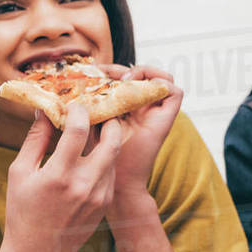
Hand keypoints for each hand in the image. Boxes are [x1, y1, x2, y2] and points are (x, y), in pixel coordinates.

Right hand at [0, 106, 122, 251]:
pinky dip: (106, 158)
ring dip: (109, 139)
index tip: (75, 104)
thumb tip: (44, 111)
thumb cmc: (23, 211)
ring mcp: (99, 195)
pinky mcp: (106, 203)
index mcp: (59, 175)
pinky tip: (96, 152)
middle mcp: (84, 185)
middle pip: (111, 141)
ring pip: (114, 156)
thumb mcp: (21, 173)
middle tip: (101, 110)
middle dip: (108, 121)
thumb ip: (35, 140)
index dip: (79, 111)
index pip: (78, 131)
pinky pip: (111, 173)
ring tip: (99, 127)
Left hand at [98, 64, 182, 200]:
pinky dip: (160, 84)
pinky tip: (134, 90)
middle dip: (123, 69)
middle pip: (144, 75)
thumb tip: (78, 82)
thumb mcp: (88, 123)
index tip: (91, 72)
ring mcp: (157, 114)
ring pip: (163, 79)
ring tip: (122, 81)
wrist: (113, 182)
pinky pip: (174, 93)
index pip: (126, 78)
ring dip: (144, 72)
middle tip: (103, 73)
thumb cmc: (95, 158)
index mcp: (125, 108)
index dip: (111, 70)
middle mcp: (144, 109)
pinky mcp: (166, 121)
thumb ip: (90, 105)